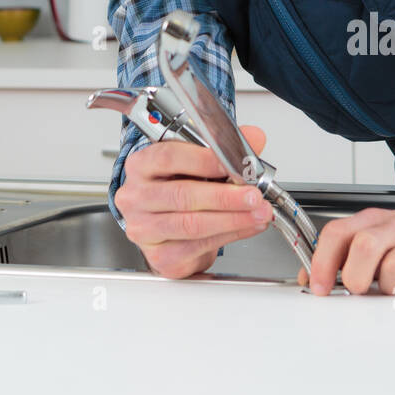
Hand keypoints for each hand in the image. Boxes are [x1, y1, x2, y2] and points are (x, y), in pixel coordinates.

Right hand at [114, 125, 273, 277]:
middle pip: (182, 195)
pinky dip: (228, 236)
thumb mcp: (200, 163)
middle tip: (253, 196)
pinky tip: (246, 227)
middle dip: (225, 196)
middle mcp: (136, 197)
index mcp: (142, 165)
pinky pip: (196, 246)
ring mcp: (144, 228)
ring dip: (232, 219)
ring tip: (258, 213)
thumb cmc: (182, 190)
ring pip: (191, 224)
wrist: (171, 229)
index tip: (233, 164)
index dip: (204, 160)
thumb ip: (226, 150)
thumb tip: (255, 138)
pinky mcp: (159, 255)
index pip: (169, 158)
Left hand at [299, 206, 394, 295]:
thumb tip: (310, 280)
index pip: (338, 233)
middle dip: (356, 277)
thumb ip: (346, 257)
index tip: (317, 287)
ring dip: (391, 287)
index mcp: (376, 221)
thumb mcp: (381, 241)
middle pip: (365, 246)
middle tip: (361, 290)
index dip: (322, 261)